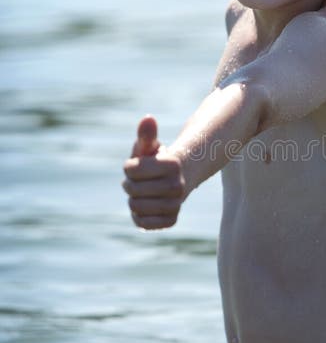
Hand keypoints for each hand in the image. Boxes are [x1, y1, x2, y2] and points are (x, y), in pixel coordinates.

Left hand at [122, 115, 184, 229]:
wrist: (179, 180)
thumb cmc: (158, 161)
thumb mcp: (150, 147)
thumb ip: (147, 134)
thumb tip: (148, 118)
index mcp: (172, 164)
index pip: (130, 170)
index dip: (130, 168)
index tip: (142, 165)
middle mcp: (177, 185)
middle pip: (131, 189)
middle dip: (130, 184)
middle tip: (142, 181)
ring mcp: (175, 204)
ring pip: (135, 207)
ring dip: (134, 200)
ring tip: (144, 193)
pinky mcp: (171, 220)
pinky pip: (142, 223)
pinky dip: (139, 216)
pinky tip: (146, 208)